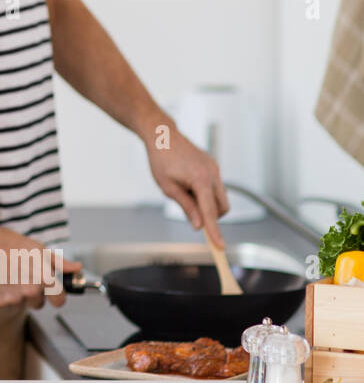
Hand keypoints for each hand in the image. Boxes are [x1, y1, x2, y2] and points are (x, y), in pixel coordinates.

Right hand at [0, 224, 82, 310]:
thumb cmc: (8, 243)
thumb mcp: (38, 249)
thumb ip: (60, 263)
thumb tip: (77, 268)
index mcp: (43, 279)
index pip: (60, 301)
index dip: (56, 296)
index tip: (53, 292)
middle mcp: (30, 291)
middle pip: (38, 303)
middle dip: (34, 293)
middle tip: (22, 275)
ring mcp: (13, 298)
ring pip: (21, 303)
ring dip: (17, 293)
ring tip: (8, 274)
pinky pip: (6, 303)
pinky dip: (3, 294)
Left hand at [143, 122, 229, 247]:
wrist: (163, 135)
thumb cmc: (161, 160)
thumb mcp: (168, 187)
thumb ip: (186, 207)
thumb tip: (199, 226)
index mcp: (200, 180)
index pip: (210, 212)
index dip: (214, 231)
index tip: (220, 247)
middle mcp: (212, 174)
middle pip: (222, 207)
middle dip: (211, 216)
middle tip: (190, 212)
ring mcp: (215, 169)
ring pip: (221, 197)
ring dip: (208, 204)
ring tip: (184, 191)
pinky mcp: (213, 166)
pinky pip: (215, 186)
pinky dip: (206, 193)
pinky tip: (188, 182)